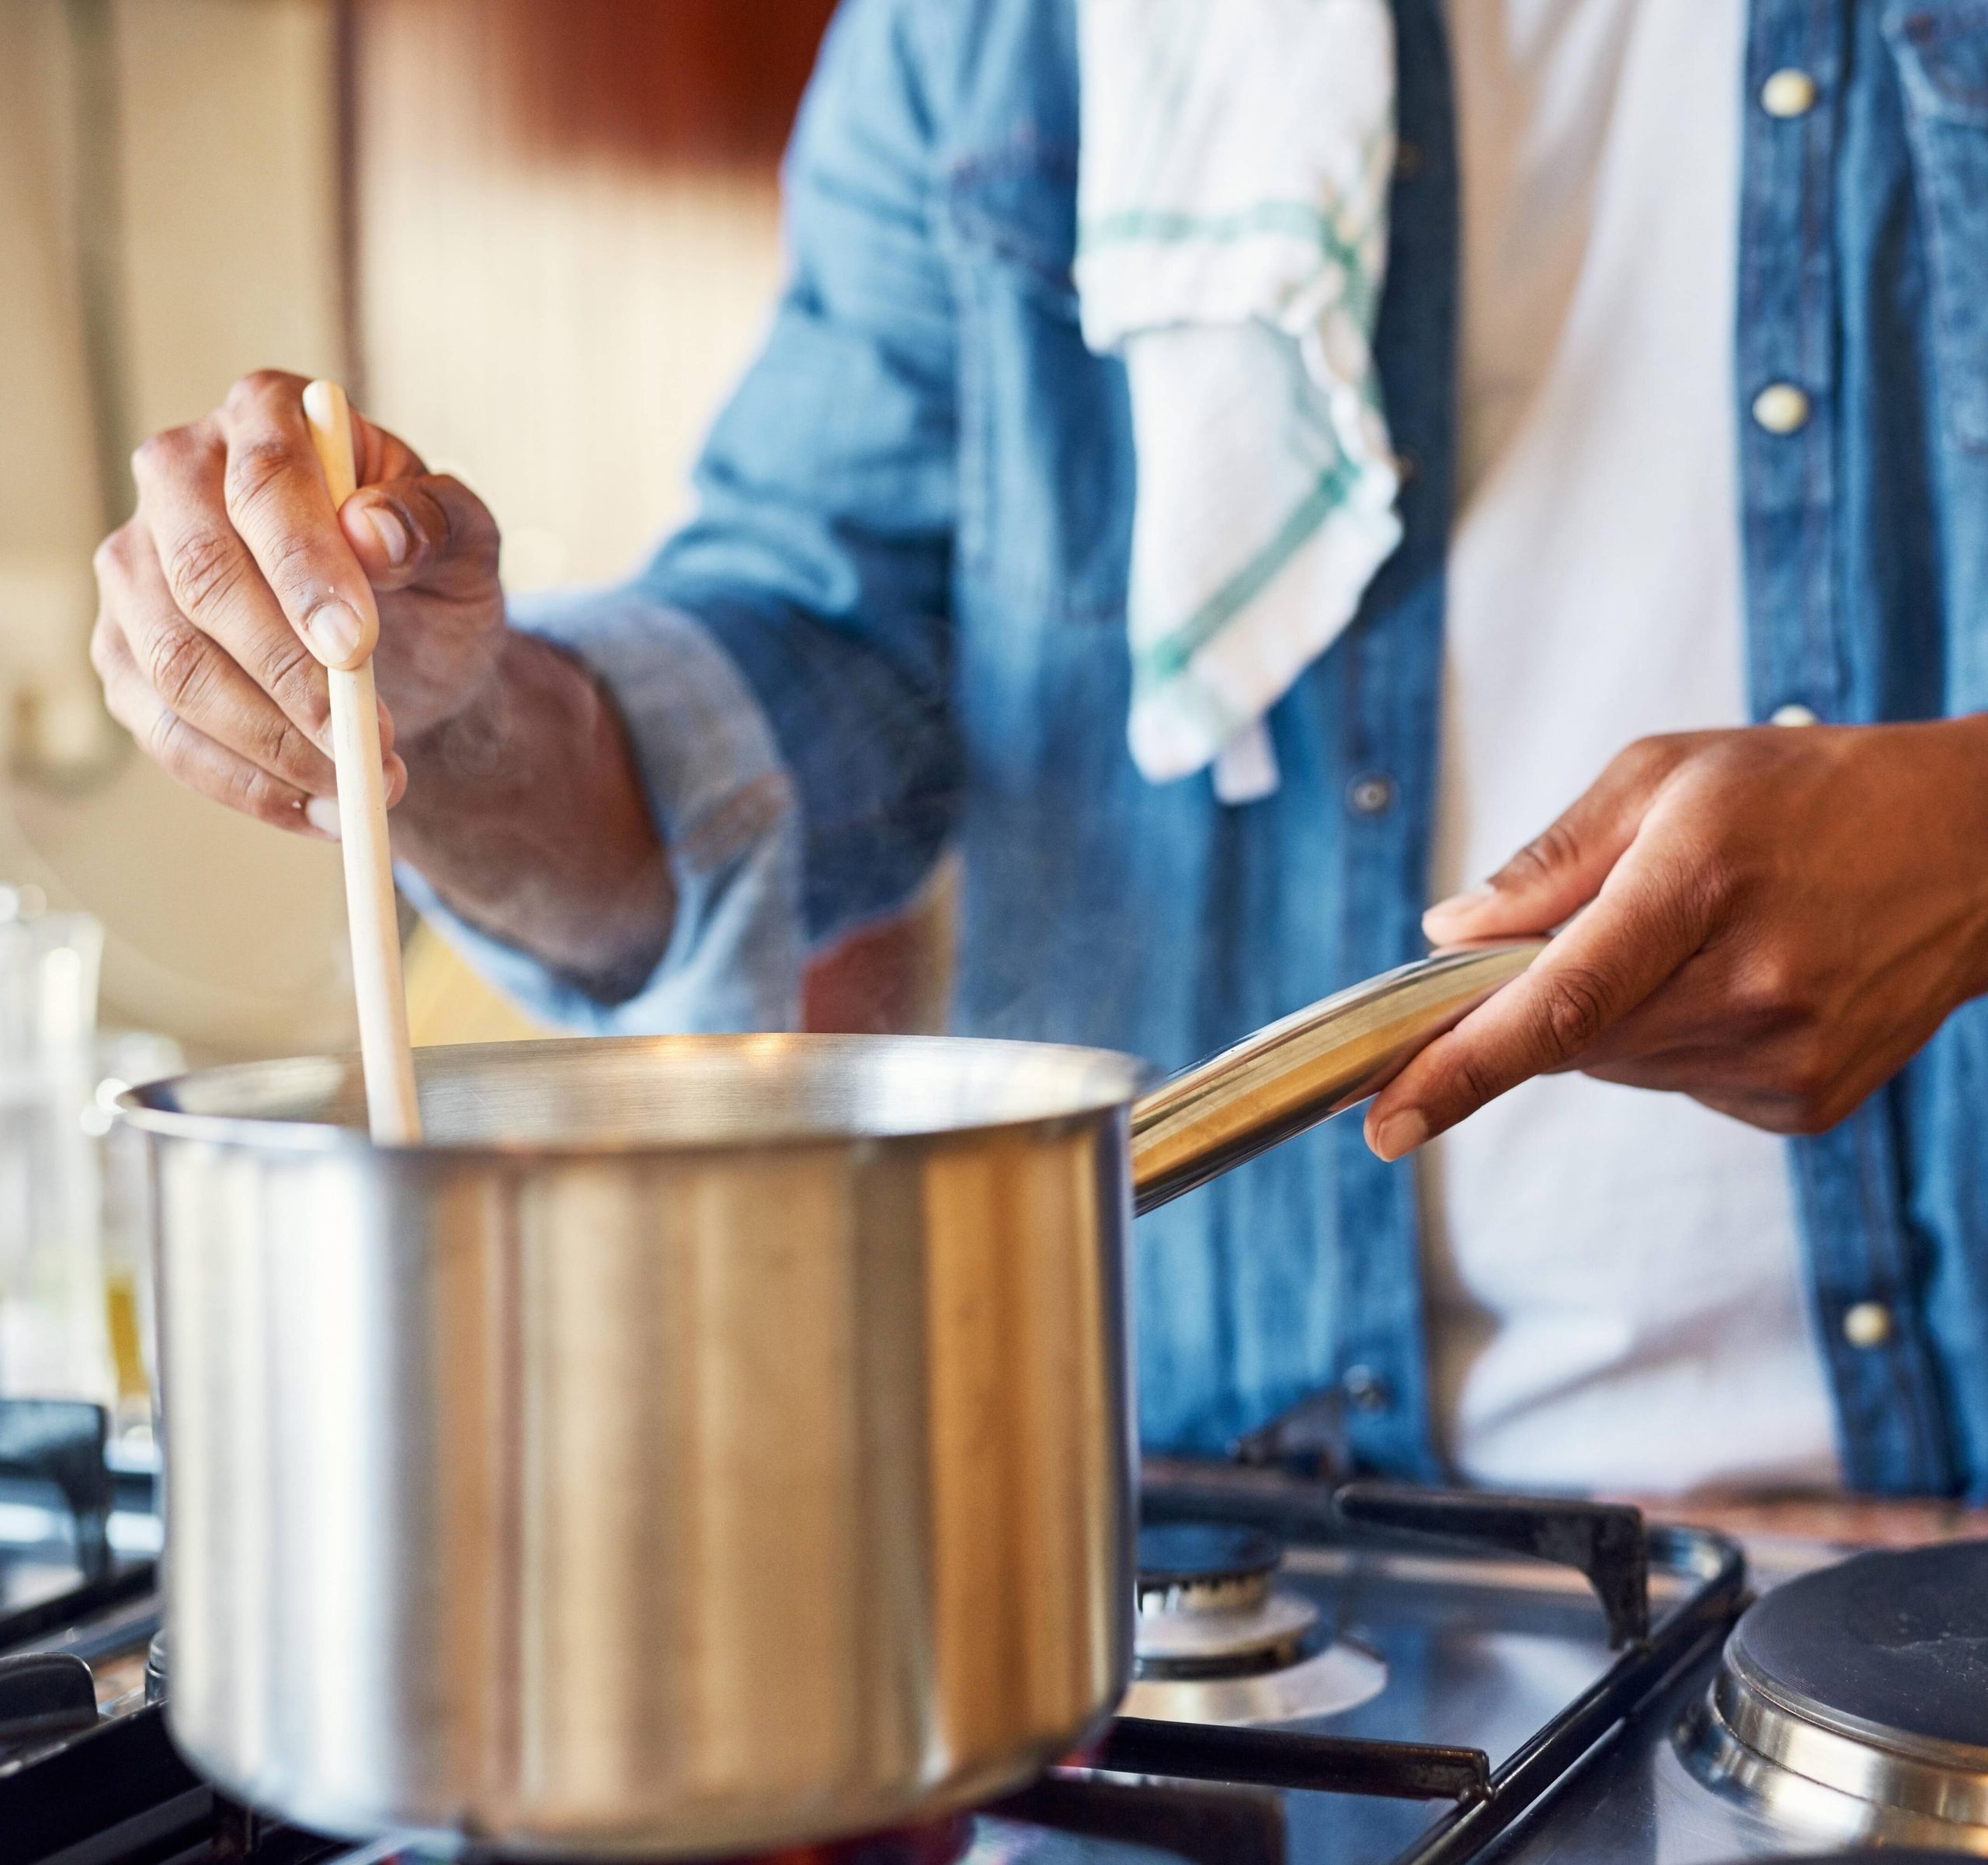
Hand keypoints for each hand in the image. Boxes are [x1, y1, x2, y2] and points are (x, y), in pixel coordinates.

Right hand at [91, 370, 503, 835]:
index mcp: (266, 418)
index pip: (265, 484)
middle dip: (290, 674)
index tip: (357, 646)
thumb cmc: (429, 575)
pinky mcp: (127, 654)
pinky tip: (319, 812)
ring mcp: (137, 568)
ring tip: (365, 786)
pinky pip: (165, 732)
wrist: (409, 649)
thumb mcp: (467, 544)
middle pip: (203, 578)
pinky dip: (247, 785)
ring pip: (175, 665)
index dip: (306, 569)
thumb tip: (373, 530)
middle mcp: (179, 478)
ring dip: (273, 743)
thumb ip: (435, 523)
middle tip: (368, 740)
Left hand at [1364, 718, 1987, 1157]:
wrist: (1975, 849)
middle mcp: (1753, 986)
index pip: (1562, 1001)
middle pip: (1575, 1041)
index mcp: (1703, 885)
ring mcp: (1787, 1058)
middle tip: (1579, 935)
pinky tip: (1736, 977)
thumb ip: (1549, 859)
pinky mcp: (1805, 1102)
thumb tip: (1448, 936)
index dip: (1462, 1067)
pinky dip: (1674, 1038)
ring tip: (1692, 935)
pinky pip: (1681, 1082)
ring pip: (1620, 1066)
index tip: (1385, 1119)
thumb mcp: (1666, 776)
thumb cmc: (1803, 793)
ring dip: (1611, 1015)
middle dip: (1532, 1008)